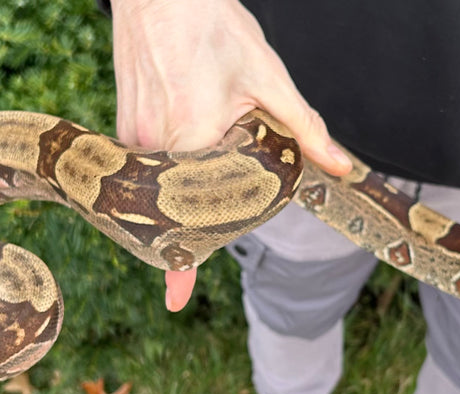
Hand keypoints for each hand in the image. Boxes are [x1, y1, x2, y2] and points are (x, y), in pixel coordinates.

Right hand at [111, 0, 351, 310]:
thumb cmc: (212, 26)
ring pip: (158, 188)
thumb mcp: (268, 76)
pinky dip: (167, 172)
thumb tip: (339, 166)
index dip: (180, 262)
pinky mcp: (120, 129)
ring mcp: (130, 139)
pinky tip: (187, 140)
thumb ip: (303, 128)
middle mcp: (152, 145)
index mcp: (192, 136)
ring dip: (182, 195)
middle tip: (211, 227)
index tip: (175, 301)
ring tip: (203, 176)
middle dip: (195, 226)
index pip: (189, 213)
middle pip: (176, 208)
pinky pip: (145, 167)